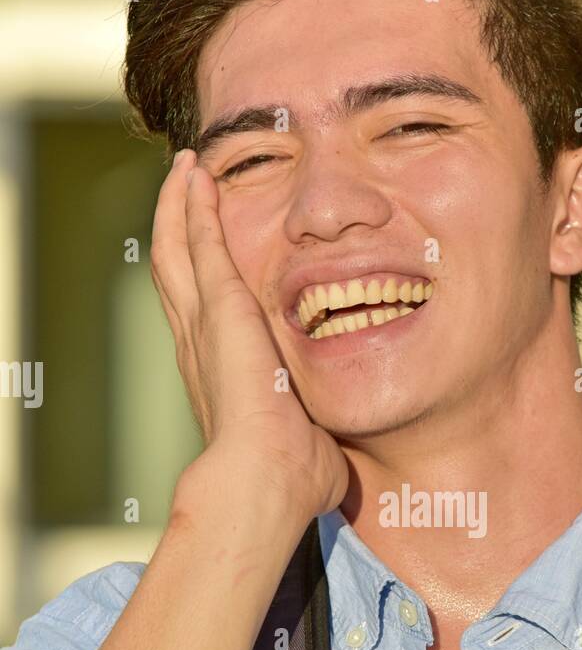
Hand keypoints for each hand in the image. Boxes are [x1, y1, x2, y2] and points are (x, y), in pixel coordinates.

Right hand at [149, 149, 348, 521]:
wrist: (266, 478)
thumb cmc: (291, 479)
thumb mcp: (309, 451)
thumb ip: (317, 446)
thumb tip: (337, 473)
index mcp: (219, 376)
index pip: (203, 318)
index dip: (203, 285)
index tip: (211, 260)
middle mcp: (199, 345)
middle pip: (176, 273)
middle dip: (178, 230)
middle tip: (183, 193)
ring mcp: (204, 323)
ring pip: (176, 249)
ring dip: (179, 207)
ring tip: (184, 170)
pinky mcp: (221, 304)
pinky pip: (200, 239)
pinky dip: (194, 204)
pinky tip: (197, 174)